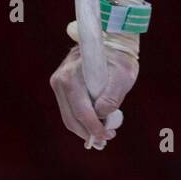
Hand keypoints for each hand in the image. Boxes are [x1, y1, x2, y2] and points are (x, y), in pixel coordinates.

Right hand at [49, 29, 138, 149]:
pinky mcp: (60, 83)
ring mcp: (58, 81)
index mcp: (73, 76)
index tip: (107, 136)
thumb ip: (112, 97)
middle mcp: (60, 79)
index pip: (81, 111)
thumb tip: (101, 115)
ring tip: (101, 133)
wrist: (111, 39)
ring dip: (83, 127)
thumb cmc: (119, 56)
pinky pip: (69, 107)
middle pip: (71, 117)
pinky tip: (93, 123)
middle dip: (87, 132)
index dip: (93, 128)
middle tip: (104, 140)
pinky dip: (80, 118)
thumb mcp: (123, 76)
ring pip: (68, 115)